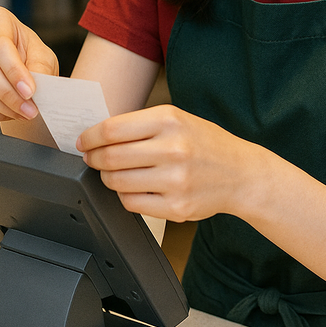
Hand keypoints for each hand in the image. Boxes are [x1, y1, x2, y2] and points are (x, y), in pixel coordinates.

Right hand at [0, 6, 57, 121]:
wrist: (16, 65)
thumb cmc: (28, 54)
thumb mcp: (42, 55)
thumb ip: (40, 68)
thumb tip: (32, 86)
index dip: (14, 71)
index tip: (30, 92)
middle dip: (8, 94)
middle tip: (28, 109)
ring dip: (0, 105)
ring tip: (21, 112)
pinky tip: (4, 113)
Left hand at [77, 104, 261, 221]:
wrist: (241, 173)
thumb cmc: (206, 143)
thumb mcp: (179, 120)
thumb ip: (142, 125)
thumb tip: (99, 135)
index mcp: (170, 120)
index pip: (113, 129)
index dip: (90, 137)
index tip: (83, 142)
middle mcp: (173, 149)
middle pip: (110, 157)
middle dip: (93, 159)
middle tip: (91, 158)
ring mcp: (175, 180)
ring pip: (117, 182)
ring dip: (108, 178)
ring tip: (114, 172)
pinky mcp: (176, 206)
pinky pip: (132, 203)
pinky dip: (125, 195)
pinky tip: (134, 187)